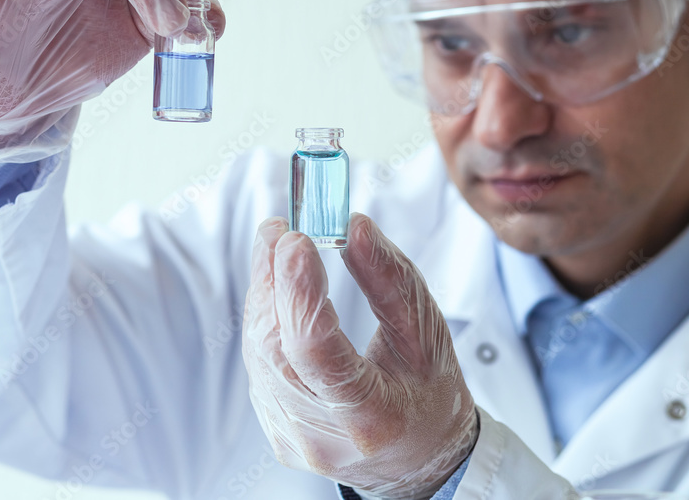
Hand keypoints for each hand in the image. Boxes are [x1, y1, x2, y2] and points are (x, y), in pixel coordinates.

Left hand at [242, 214, 478, 499]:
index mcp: (373, 418)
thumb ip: (391, 279)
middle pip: (275, 348)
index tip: (294, 239)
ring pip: (258, 353)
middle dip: (272, 280)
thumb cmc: (430, 395)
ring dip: (264, 294)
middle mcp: (326, 437)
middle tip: (280, 231)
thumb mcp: (427, 333)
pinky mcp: (278, 432)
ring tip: (278, 250)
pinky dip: (265, 320)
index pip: (316, 351)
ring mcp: (295, 439)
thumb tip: (355, 228)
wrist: (421, 459)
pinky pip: (258, 366)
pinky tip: (279, 293)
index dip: (298, 290)